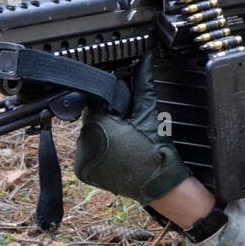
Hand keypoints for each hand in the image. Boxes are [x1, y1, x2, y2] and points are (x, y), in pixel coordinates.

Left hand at [73, 55, 189, 203]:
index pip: (97, 102)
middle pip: (92, 118)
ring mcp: (83, 161)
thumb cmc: (156, 150)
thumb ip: (142, 84)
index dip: (112, 103)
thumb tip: (144, 61)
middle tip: (127, 126)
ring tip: (123, 140)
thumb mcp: (149, 113)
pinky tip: (116, 151)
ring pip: (89, 135)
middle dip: (107, 118)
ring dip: (102, 133)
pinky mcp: (84, 173)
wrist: (161, 184)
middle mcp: (85, 144)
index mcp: (98, 126)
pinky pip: (87, 152)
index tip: (124, 108)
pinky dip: (99, 149)